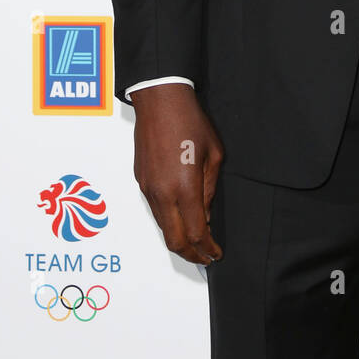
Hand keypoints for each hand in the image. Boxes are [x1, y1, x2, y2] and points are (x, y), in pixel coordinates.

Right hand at [131, 84, 223, 264]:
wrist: (159, 102)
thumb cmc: (190, 123)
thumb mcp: (213, 155)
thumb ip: (209, 189)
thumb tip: (206, 214)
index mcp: (184, 188)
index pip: (196, 233)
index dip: (208, 249)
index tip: (217, 254)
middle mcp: (162, 193)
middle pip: (174, 240)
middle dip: (191, 255)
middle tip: (205, 257)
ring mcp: (148, 189)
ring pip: (162, 227)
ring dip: (179, 239)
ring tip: (196, 241)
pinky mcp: (140, 181)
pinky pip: (155, 211)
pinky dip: (168, 222)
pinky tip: (181, 217)